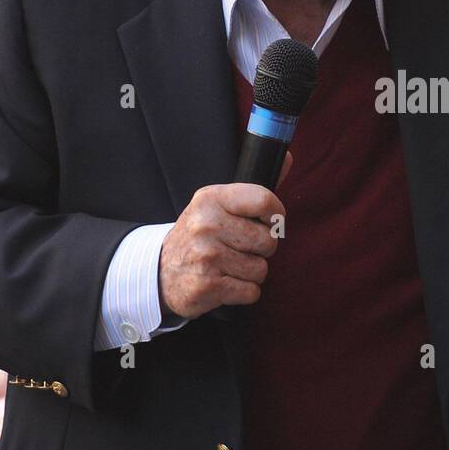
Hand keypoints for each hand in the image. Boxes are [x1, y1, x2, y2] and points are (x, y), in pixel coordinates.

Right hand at [158, 153, 291, 317]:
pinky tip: (224, 282)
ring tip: (228, 265)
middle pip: (268, 240)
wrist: (160, 272)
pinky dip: (243, 292)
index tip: (269, 221)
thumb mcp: (218, 204)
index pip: (264, 200)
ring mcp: (206, 256)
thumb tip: (288, 157)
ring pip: (261, 269)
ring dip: (250, 272)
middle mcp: (206, 225)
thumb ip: (255, 188)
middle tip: (239, 247)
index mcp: (211, 199)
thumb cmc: (200, 235)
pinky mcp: (207, 286)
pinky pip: (251, 292)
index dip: (276, 215)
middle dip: (261, 249)